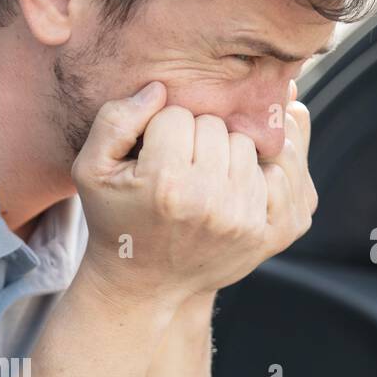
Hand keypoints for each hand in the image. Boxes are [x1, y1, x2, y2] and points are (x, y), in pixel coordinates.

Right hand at [73, 84, 317, 307]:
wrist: (144, 286)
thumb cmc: (115, 221)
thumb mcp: (91, 171)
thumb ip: (114, 120)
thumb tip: (159, 90)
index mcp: (165, 183)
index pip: (177, 115)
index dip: (160, 131)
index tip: (151, 156)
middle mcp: (211, 202)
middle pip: (218, 126)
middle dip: (197, 139)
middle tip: (179, 169)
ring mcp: (246, 218)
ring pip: (249, 144)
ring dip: (229, 154)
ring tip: (206, 179)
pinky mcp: (271, 232)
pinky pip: (285, 170)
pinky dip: (263, 172)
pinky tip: (240, 185)